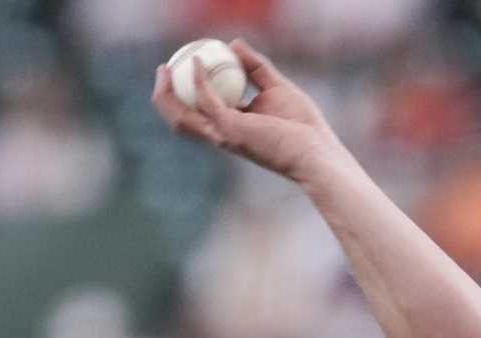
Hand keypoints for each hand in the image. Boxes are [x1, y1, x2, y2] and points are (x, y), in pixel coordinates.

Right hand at [151, 39, 341, 182]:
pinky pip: (206, 100)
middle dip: (164, 96)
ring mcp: (224, 134)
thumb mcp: (276, 87)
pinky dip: (198, 80)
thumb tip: (234, 44)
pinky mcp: (231, 129)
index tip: (183, 67)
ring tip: (165, 68)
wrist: (316, 151)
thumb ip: (255, 66)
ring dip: (166, 93)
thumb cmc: (303, 127)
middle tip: (164, 69)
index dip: (184, 92)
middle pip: (180, 120)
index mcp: (232, 127)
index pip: (199, 113)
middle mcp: (223, 134)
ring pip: (181, 117)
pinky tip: (197, 61)